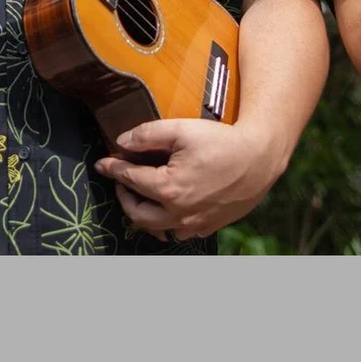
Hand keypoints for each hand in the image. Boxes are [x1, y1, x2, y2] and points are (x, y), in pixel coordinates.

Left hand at [93, 118, 288, 242]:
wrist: (259, 158)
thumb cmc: (221, 142)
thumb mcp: (181, 130)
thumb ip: (147, 135)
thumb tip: (122, 143)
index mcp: (168, 188)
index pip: (130, 179)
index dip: (112, 169)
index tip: (101, 164)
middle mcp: (178, 212)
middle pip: (136, 213)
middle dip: (123, 195)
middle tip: (121, 179)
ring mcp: (194, 224)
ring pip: (156, 227)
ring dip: (143, 212)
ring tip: (141, 193)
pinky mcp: (208, 227)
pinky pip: (178, 232)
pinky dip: (166, 222)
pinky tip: (168, 205)